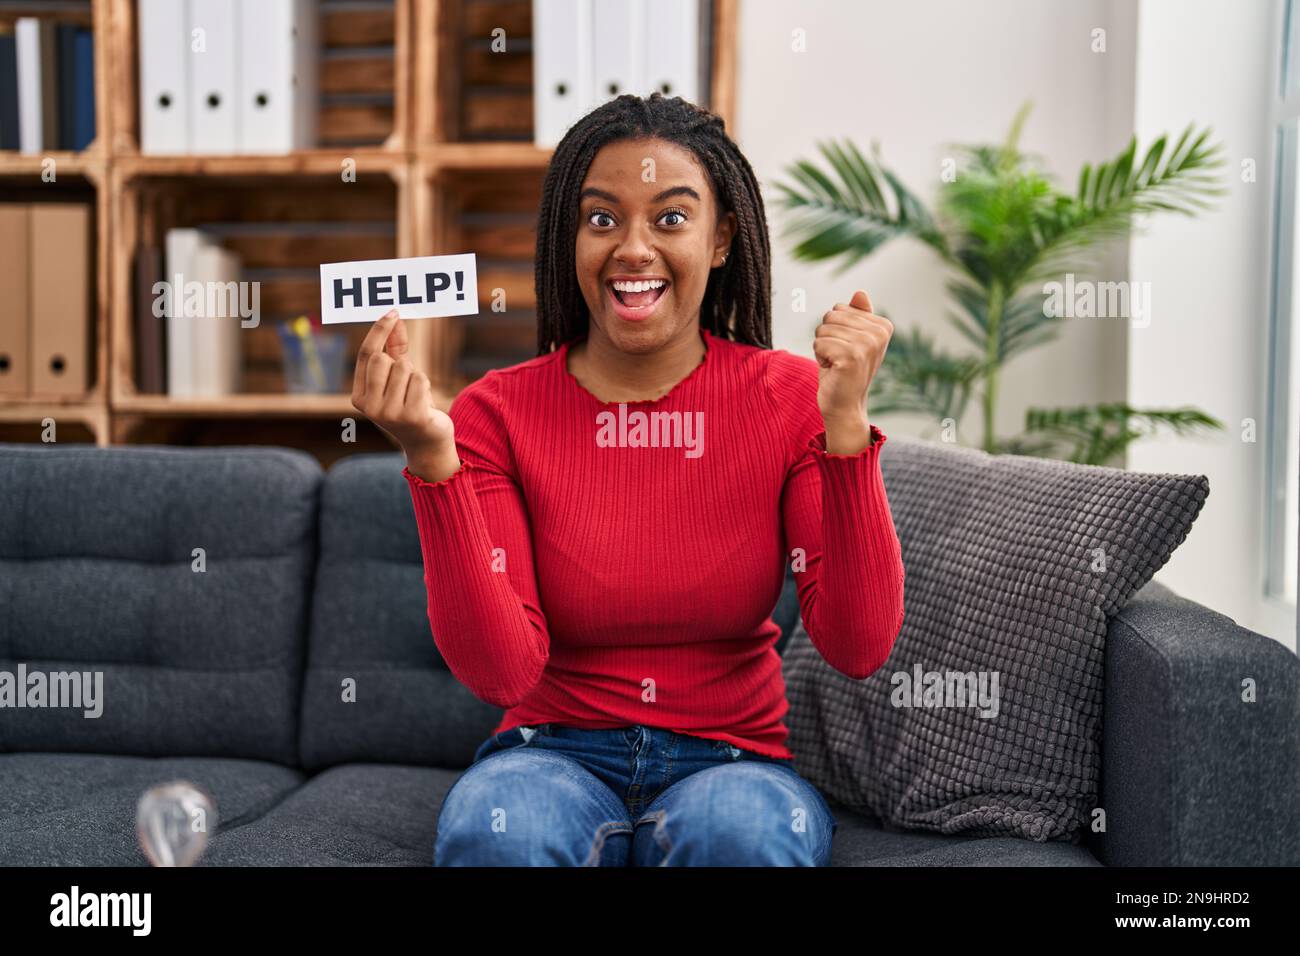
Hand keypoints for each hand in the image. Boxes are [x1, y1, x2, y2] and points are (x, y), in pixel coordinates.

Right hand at [350, 308, 454, 466]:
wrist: (426, 442)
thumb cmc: (410, 404)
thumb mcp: (398, 376)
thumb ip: (395, 348)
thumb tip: (395, 318)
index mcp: (359, 396)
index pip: (366, 354)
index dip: (379, 330)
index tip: (393, 312)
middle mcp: (369, 406)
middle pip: (383, 359)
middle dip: (400, 362)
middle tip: (406, 382)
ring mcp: (389, 413)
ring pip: (404, 368)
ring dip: (415, 376)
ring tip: (416, 395)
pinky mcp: (411, 416)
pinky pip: (420, 380)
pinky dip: (426, 385)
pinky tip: (424, 402)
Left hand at [814, 289, 892, 427]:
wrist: (845, 404)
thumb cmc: (844, 370)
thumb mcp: (852, 339)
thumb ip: (857, 316)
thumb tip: (860, 292)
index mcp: (883, 326)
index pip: (840, 307)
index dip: (835, 329)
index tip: (846, 348)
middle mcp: (879, 333)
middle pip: (830, 315)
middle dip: (827, 337)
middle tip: (839, 357)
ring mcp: (867, 344)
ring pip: (823, 329)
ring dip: (823, 348)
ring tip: (836, 364)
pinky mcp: (851, 356)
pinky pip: (819, 343)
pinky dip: (819, 357)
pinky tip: (833, 370)